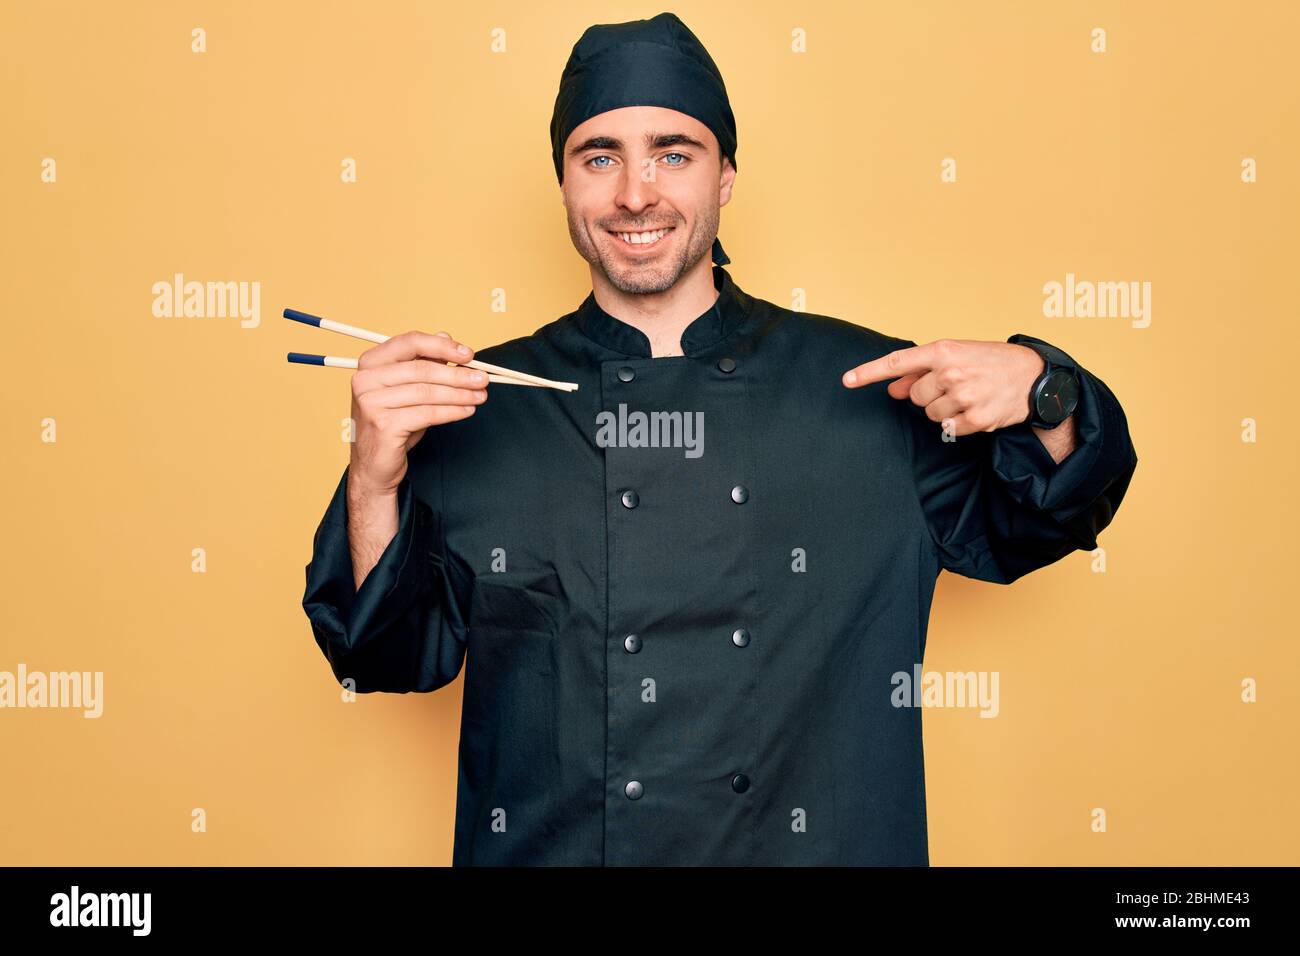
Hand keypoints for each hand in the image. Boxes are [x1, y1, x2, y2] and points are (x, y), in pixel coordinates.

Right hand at [348, 330, 488, 497]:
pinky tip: (467, 410)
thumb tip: (446, 336)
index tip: (469, 354)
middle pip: (421, 369)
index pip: (410, 343)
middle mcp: (365, 379)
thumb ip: (424, 363)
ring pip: (427, 392)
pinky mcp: (383, 424)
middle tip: (483, 379)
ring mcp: (371, 402)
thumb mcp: (409, 389)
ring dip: (459, 394)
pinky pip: (427, 414)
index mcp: (370, 363)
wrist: (374, 465)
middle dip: (458, 375)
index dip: (442, 346)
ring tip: (480, 396)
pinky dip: (451, 411)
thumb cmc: (393, 423)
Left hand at [841, 339, 1044, 436]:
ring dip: (943, 409)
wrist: (1032, 376)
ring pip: (930, 414)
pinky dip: (958, 423)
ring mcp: (963, 396)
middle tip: (954, 385)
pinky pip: (948, 428)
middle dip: (928, 394)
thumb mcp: (956, 357)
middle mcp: (951, 372)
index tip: (846, 380)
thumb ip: (921, 371)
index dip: (869, 373)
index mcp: (944, 351)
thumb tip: (892, 389)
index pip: (898, 362)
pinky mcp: (975, 419)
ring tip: (968, 396)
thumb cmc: (989, 362)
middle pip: (914, 396)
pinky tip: (976, 409)